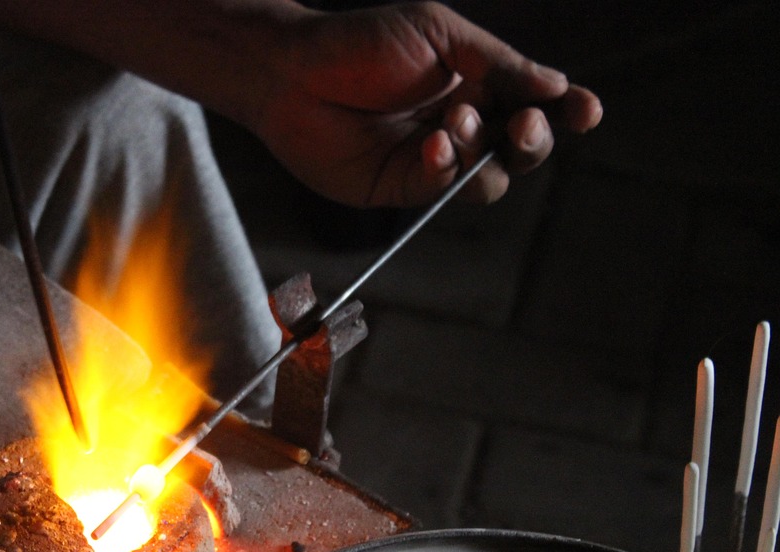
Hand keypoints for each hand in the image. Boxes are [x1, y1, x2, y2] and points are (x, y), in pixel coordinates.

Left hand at [251, 2, 601, 206]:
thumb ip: (497, 62)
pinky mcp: (399, 186)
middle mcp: (462, 124)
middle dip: (533, 138)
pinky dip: (446, 169)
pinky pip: (441, 189)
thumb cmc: (361, 43)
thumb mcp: (439, 35)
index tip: (586, 112)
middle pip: (522, 148)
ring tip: (454, 123)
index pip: (534, 102)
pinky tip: (434, 144)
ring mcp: (432, 159)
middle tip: (524, 125)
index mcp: (478, 82)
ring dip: (484, 153)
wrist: (293, 72)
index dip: (566, 110)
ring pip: (488, 177)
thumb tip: (555, 85)